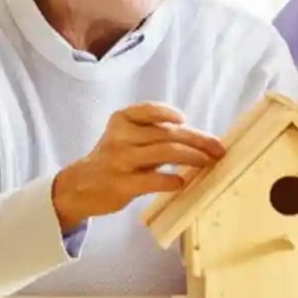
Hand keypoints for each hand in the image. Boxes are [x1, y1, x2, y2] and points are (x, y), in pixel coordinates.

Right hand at [51, 103, 225, 230]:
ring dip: (191, 157)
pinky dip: (171, 180)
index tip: (185, 120)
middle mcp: (120, 137)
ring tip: (207, 161)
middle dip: (197, 140)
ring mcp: (121, 161)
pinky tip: (182, 181)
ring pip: (164, 153)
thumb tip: (196, 138)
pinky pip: (153, 180)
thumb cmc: (113, 159)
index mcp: (122, 120)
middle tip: (217, 149)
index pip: (149, 110)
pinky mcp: (122, 185)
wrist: (79, 187)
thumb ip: (153, 134)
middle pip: (166, 133)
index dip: (169, 113)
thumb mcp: (126, 137)